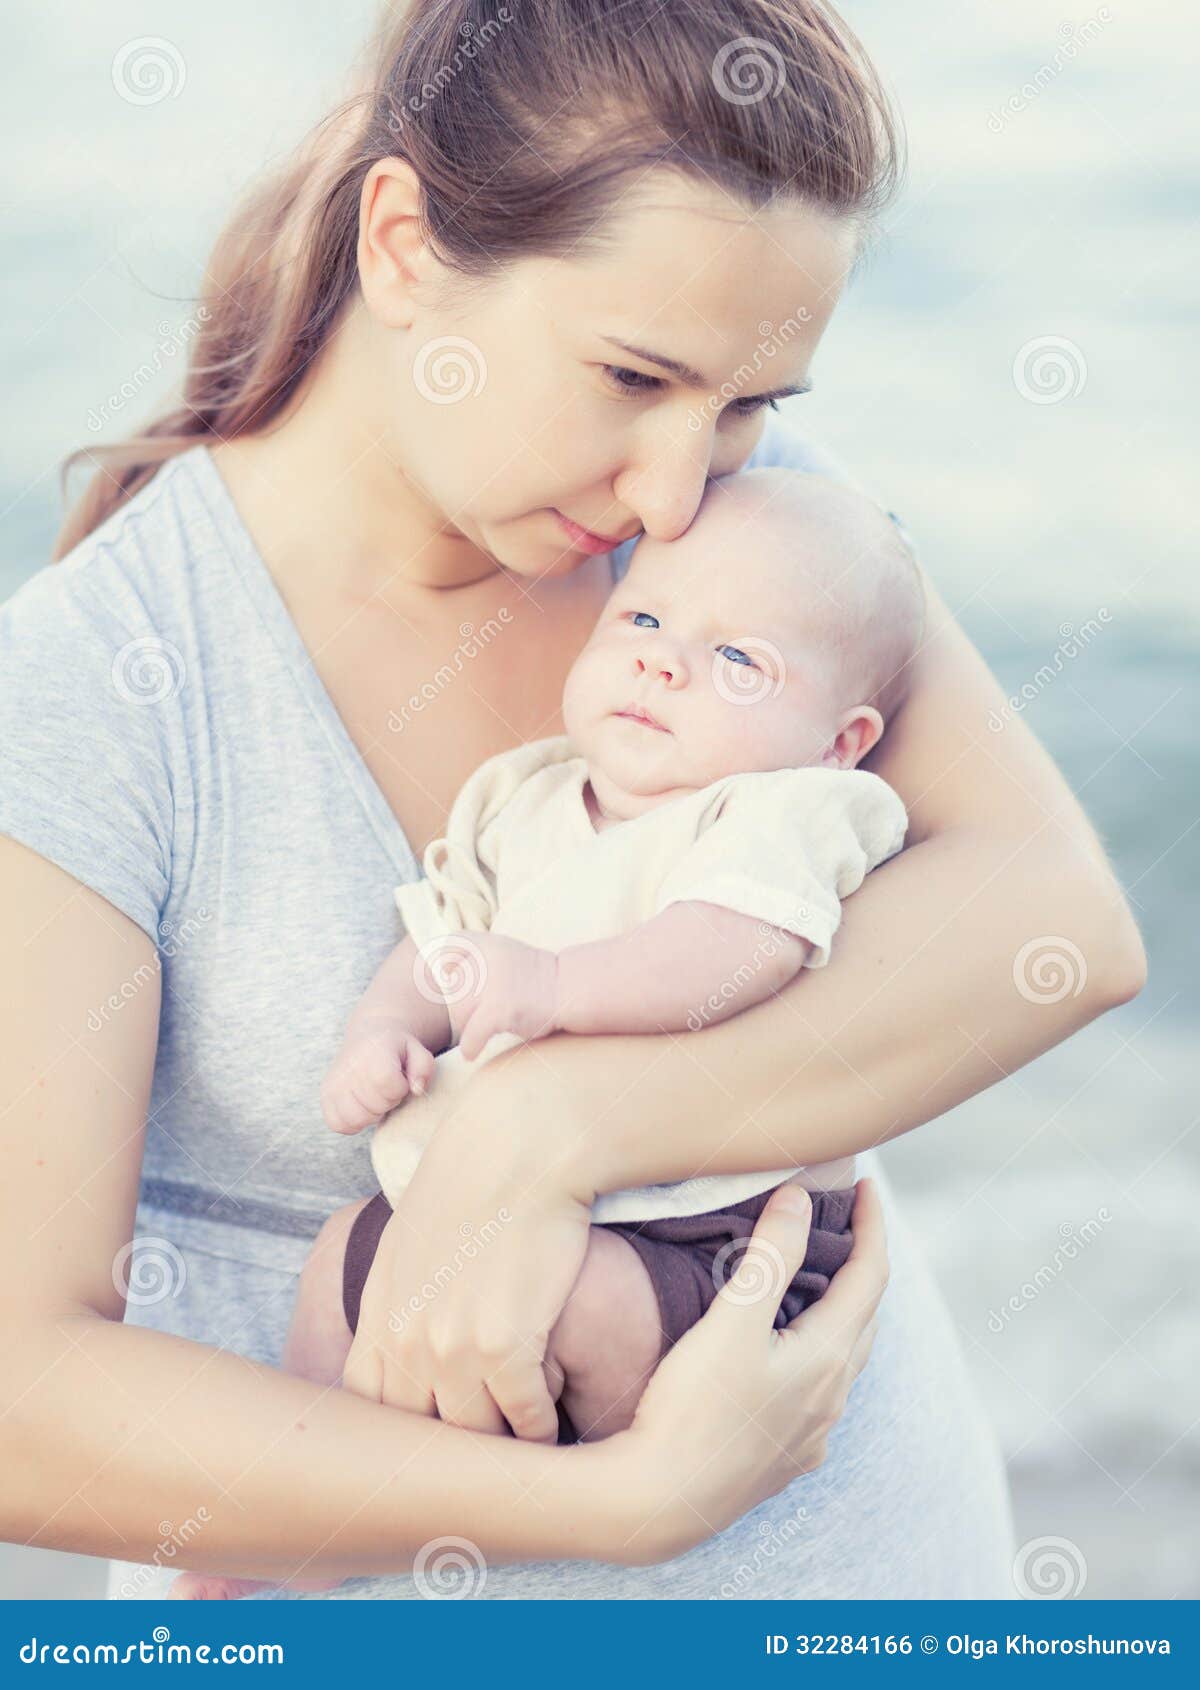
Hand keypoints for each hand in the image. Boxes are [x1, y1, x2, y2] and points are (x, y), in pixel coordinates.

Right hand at [320, 1017, 436, 1134]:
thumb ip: (424, 1068)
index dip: (400, 1089)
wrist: (368, 1037)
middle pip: (375, 1106)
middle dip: (388, 1102)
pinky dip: (353, 1122)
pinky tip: (362, 1106)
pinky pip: (338, 1124)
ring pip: (356, 1119)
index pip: (389, 1086)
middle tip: (387, 1087)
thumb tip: (416, 1089)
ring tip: (375, 1096)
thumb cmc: (396, 1049)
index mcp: (374, 1053)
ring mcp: (333, 1082)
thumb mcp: (417, 1050)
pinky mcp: (325, 1096)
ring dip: (371, 1114)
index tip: (400, 1079)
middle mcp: (349, 1067)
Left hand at [341, 1083, 588, 1439]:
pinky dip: (541, 1426)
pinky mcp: (506, 1347)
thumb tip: (408, 1337)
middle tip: (483, 1451)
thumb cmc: (472, 1182)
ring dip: (501, 1443)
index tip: (434, 1432)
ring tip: (520, 1445)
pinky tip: (550, 1420)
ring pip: (475, 1436)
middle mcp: (406, 1341)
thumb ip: (401, 1299)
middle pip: (421, 1433)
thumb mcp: (410, 1239)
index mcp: (380, 1314)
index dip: (400, 1431)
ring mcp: (452, 1349)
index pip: (369, 1408)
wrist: (518, 1147)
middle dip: (452, 1447)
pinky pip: (526, 1418)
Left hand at [450, 935, 560, 1061]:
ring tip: (481, 1031)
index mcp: (490, 945)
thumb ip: (482, 958)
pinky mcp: (499, 1009)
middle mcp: (488, 960)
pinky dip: (470, 1046)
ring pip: (460, 1012)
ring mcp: (494, 985)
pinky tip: (472, 1052)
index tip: (452, 975)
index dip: (447, 961)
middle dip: (463, 1005)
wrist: (570, 989)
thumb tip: (448, 972)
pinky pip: (472, 1033)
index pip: (452, 943)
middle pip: (453, 988)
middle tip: (480, 1014)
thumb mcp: (510, 953)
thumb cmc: (539, 978)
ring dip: (467, 1026)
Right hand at [615, 1180, 887, 1561]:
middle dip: (860, 1267)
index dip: (872, 1228)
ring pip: (841, 1361)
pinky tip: (788, 1360)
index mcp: (828, 1359)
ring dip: (839, 1314)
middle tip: (845, 1225)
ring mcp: (809, 1436)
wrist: (659, 1504)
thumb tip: (800, 1198)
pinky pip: (816, 1397)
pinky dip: (814, 1358)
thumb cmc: (693, 1411)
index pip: (870, 1277)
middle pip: (864, 1319)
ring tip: (816, 1283)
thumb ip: (769, 1258)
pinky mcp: (783, 1461)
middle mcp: (830, 1400)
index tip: (867, 1187)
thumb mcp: (731, 1322)